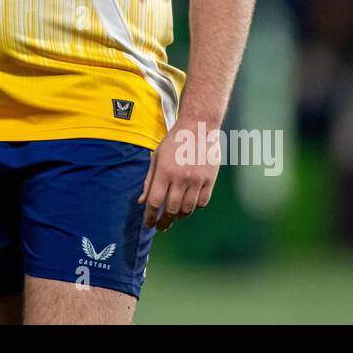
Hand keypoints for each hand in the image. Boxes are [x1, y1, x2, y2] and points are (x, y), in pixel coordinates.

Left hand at [137, 117, 220, 231]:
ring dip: (178, 216)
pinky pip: (201, 203)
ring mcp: (197, 180)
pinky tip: (188, 206)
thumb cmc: (175, 141)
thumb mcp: (157, 157)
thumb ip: (150, 180)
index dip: (149, 216)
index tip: (148, 224)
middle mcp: (181, 178)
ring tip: (173, 217)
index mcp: (165, 172)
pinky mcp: (210, 180)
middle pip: (171, 210)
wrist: (199, 127)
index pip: (154, 202)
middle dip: (164, 221)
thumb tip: (142, 202)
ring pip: (187, 209)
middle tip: (160, 226)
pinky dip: (194, 208)